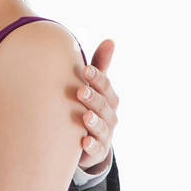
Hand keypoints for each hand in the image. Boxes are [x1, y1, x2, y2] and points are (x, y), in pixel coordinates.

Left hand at [76, 39, 118, 172]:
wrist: (88, 141)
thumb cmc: (89, 106)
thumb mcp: (94, 87)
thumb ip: (100, 66)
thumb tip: (110, 40)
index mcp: (108, 98)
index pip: (106, 86)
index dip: (97, 78)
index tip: (85, 70)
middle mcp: (109, 115)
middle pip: (103, 106)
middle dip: (93, 98)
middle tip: (80, 91)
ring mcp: (104, 133)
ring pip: (101, 127)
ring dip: (93, 121)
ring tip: (84, 116)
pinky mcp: (96, 150)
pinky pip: (95, 148)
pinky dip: (90, 145)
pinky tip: (84, 141)